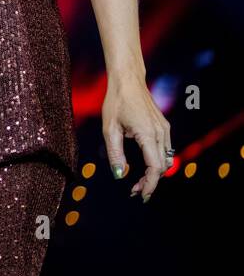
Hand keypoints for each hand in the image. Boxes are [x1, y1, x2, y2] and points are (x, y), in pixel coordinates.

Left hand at [102, 75, 172, 201]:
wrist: (128, 80)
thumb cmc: (116, 102)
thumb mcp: (109, 129)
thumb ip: (115, 153)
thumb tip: (120, 175)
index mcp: (148, 134)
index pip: (154, 168)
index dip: (150, 184)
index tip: (141, 195)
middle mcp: (160, 133)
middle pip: (162, 167)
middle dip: (150, 181)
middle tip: (134, 190)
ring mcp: (164, 129)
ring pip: (165, 159)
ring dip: (154, 172)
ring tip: (138, 181)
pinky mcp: (163, 126)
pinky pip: (165, 149)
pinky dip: (157, 161)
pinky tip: (144, 165)